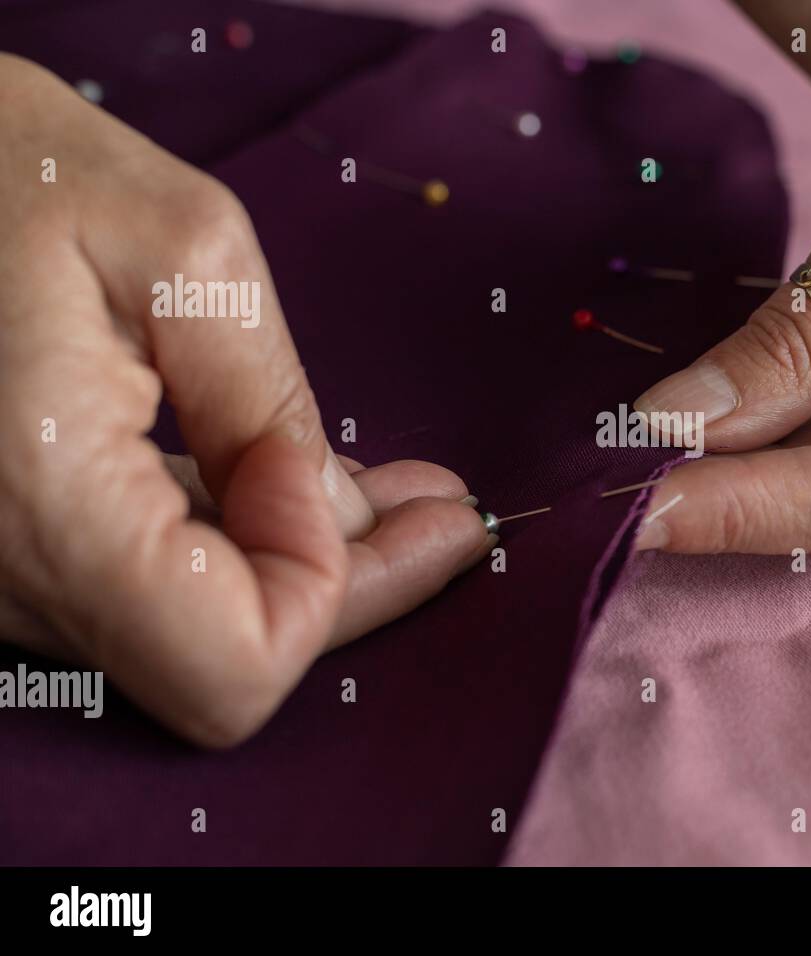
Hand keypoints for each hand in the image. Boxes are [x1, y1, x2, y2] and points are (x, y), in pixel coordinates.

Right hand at [0, 55, 490, 745]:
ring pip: (186, 625)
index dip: (316, 584)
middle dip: (354, 582)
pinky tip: (299, 484)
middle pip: (225, 658)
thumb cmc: (1, 163)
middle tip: (457, 519)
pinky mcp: (4, 543)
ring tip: (410, 497)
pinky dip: (232, 540)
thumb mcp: (180, 249)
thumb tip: (338, 523)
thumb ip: (269, 403)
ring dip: (306, 561)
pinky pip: (139, 580)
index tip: (318, 472)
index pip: (232, 664)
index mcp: (41, 502)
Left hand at [634, 0, 810, 552]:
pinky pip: (804, 432)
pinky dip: (740, 425)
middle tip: (600, 498)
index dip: (744, 512)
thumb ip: (795, 343)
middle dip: (719, 497)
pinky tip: (673, 424)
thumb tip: (673, 428)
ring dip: (718, 466)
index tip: (636, 515)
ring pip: (804, 475)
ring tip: (614, 466)